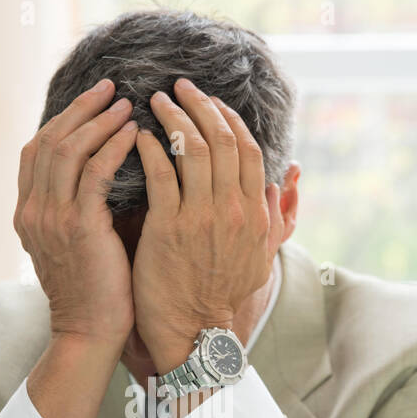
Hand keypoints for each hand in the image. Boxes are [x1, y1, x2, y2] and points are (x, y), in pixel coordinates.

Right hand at [14, 78, 138, 345]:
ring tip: (126, 103)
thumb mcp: (76, 244)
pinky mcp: (79, 228)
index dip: (62, 120)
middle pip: (49, 140)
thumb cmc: (95, 293)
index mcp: (28, 214)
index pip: (36, 151)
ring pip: (68, 149)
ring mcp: (52, 219)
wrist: (90, 334)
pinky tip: (134, 133)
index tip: (91, 102)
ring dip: (98, 121)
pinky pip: (94, 172)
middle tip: (111, 87)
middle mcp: (33, 212)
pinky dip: (113, 147)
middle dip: (81, 109)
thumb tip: (109, 170)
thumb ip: (80, 208)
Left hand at [131, 78, 284, 371]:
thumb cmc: (221, 295)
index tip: (211, 102)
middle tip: (179, 87)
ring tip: (155, 100)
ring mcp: (201, 218)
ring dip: (173, 117)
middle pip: (221, 140)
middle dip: (200, 105)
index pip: (247, 149)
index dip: (229, 118)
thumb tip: (276, 183)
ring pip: (192, 149)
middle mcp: (233, 210)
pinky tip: (140, 135)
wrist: (194, 330)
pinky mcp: (169, 228)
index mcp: (254, 213)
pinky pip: (160, 174)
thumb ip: (270, 220)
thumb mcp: (259, 259)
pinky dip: (151, 148)